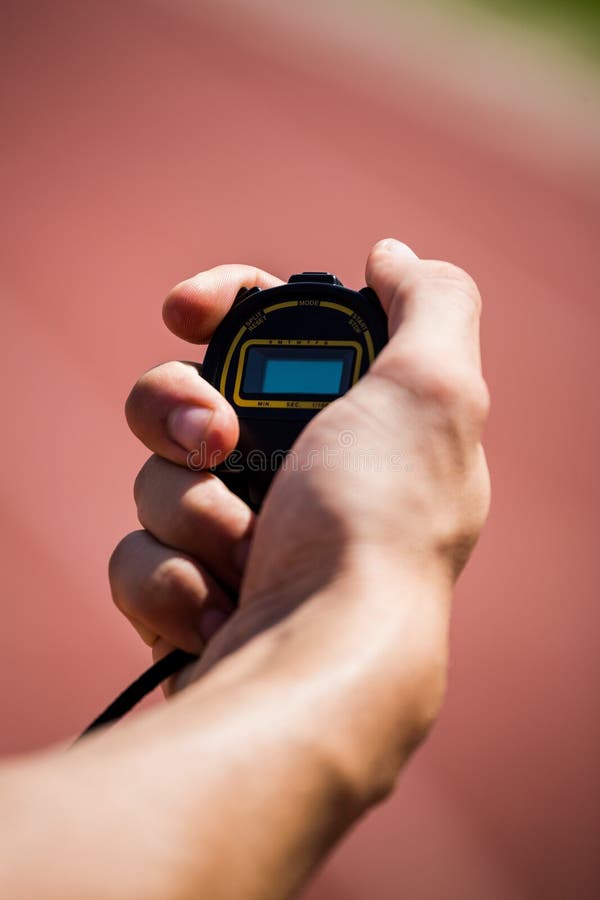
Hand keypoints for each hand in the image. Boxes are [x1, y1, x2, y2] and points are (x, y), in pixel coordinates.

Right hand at [109, 239, 489, 783]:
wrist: (324, 660)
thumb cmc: (378, 522)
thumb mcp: (435, 388)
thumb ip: (429, 302)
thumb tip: (389, 258)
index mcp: (347, 422)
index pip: (264, 335)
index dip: (218, 306)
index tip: (185, 311)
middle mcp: (294, 478)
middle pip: (183, 398)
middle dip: (176, 411)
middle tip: (211, 442)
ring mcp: (238, 540)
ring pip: (153, 480)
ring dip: (189, 510)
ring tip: (239, 550)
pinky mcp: (191, 597)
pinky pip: (136, 557)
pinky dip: (171, 579)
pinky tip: (220, 608)